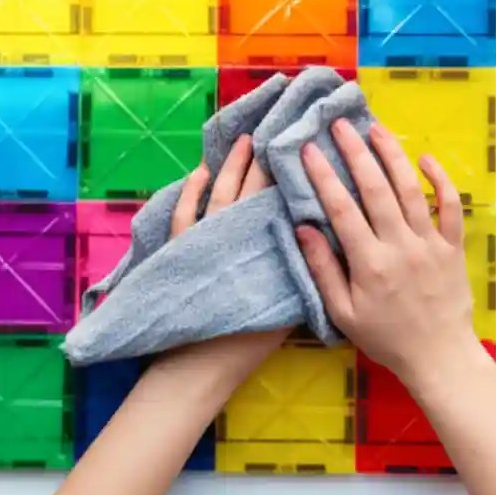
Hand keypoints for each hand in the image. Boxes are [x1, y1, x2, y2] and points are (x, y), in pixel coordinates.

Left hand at [153, 134, 290, 376]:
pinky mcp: (182, 248)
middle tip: (275, 133)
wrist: (202, 361)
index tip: (301, 150)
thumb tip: (313, 236)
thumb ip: (301, 270)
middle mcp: (234, 234)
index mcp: (263, 246)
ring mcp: (205, 238)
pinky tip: (201, 172)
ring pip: (220, 192)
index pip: (277, 201)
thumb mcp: (287, 305)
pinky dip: (193, 189)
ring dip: (232, 165)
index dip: (288, 175)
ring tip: (245, 141)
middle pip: (250, 189)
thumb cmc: (249, 339)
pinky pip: (186, 211)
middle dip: (263, 159)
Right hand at [295, 119, 482, 386]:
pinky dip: (440, 179)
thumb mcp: (343, 313)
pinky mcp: (453, 247)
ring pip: (410, 189)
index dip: (323, 175)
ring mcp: (430, 244)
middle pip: (375, 188)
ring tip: (375, 129)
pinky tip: (424, 157)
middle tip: (339, 125)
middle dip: (355, 152)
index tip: (308, 149)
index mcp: (370, 263)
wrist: (438, 356)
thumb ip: (323, 269)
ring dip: (392, 155)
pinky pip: (450, 206)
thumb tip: (303, 228)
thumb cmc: (386, 338)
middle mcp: (400, 246)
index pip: (341, 208)